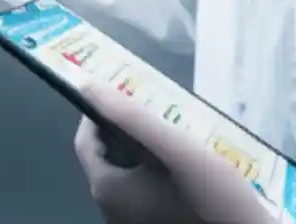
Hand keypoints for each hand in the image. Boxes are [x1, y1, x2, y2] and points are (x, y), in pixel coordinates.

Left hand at [75, 83, 272, 223]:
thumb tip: (86, 85)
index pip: (85, 142)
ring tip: (171, 125)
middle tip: (151, 104)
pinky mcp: (157, 223)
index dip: (98, 113)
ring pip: (130, 173)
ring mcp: (135, 221)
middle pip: (108, 158)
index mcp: (107, 191)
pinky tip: (185, 157)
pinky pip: (148, 190)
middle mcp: (113, 210)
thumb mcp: (172, 147)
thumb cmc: (210, 197)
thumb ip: (130, 115)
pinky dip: (158, 168)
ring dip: (145, 146)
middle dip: (125, 127)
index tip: (121, 91)